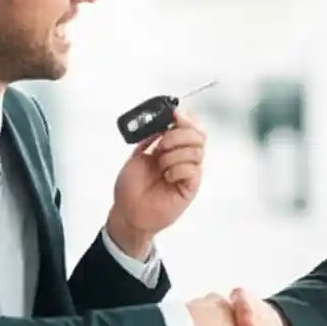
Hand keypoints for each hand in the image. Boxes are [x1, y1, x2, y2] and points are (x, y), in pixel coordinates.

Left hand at [107, 110, 205, 256]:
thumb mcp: (138, 155)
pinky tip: (167, 178)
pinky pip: (193, 170)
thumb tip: (163, 122)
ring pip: (196, 150)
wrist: (127, 211)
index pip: (190, 127)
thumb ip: (152, 137)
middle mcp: (182, 158)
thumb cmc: (131, 188)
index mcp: (172, 148)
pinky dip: (177, 169)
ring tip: (160, 165)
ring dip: (174, 154)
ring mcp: (188, 173)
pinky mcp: (190, 188)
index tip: (175, 114)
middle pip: (198, 136)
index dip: (186, 118)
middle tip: (162, 145)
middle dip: (179, 134)